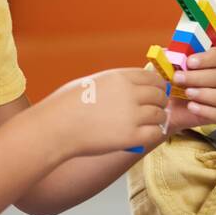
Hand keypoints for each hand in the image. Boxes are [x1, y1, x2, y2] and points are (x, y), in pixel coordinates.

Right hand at [40, 68, 169, 156]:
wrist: (55, 128)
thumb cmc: (66, 106)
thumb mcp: (93, 82)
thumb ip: (115, 84)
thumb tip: (132, 87)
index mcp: (120, 78)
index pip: (153, 78)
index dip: (158, 86)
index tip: (158, 92)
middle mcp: (129, 93)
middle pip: (159, 95)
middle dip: (160, 102)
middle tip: (157, 109)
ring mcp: (132, 115)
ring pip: (160, 114)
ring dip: (158, 119)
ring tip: (152, 123)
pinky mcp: (131, 136)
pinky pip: (155, 133)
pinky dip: (153, 133)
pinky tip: (146, 135)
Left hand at [164, 47, 215, 131]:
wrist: (161, 107)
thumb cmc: (165, 85)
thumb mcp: (162, 70)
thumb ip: (166, 59)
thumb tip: (168, 52)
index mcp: (207, 64)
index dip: (206, 58)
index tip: (189, 62)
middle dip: (197, 77)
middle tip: (177, 78)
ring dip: (205, 94)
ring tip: (187, 93)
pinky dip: (206, 110)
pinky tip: (191, 107)